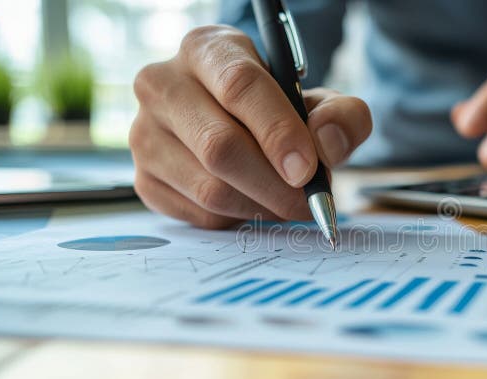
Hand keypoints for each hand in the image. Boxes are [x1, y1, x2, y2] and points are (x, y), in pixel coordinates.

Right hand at [130, 25, 371, 227]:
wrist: (236, 129)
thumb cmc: (278, 112)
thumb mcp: (320, 103)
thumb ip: (342, 116)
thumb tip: (326, 143)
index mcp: (207, 49)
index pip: (240, 86)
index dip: (277, 131)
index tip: (306, 169)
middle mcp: (163, 84)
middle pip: (219, 146)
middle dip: (274, 184)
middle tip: (307, 201)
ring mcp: (145, 134)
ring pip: (209, 188)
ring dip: (260, 206)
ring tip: (286, 201)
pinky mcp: (144, 179)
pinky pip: (199, 214)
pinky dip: (237, 219)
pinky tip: (253, 202)